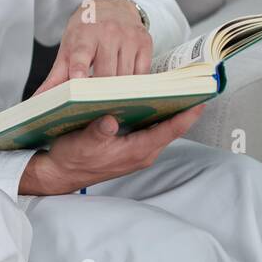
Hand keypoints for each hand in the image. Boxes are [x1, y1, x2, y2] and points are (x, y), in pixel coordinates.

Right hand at [19, 104, 207, 194]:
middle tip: (190, 87)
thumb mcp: (82, 142)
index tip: (201, 99)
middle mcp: (142, 153)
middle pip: (171, 129)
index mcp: (136, 151)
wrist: (61, 174)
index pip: (170, 131)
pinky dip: (154, 117)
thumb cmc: (72, 158)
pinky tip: (149, 102)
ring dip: (168, 112)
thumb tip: (110, 120)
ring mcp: (137, 152)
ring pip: (161, 130)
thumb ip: (98, 131)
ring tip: (175, 90)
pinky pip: (150, 131)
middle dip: (182, 109)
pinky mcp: (130, 149)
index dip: (187, 115)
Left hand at [34, 0, 152, 95]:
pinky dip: (135, 85)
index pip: (81, 54)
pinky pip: (143, 72)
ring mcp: (129, 38)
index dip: (80, 69)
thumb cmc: (86, 30)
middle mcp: (108, 34)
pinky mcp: (145, 42)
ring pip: (126, 75)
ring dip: (118, 91)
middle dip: (101, 91)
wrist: (112, 6)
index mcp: (84, 35)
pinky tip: (128, 91)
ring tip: (110, 102)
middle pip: (106, 72)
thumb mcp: (68, 47)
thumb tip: (39, 99)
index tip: (77, 81)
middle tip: (95, 108)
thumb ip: (56, 75)